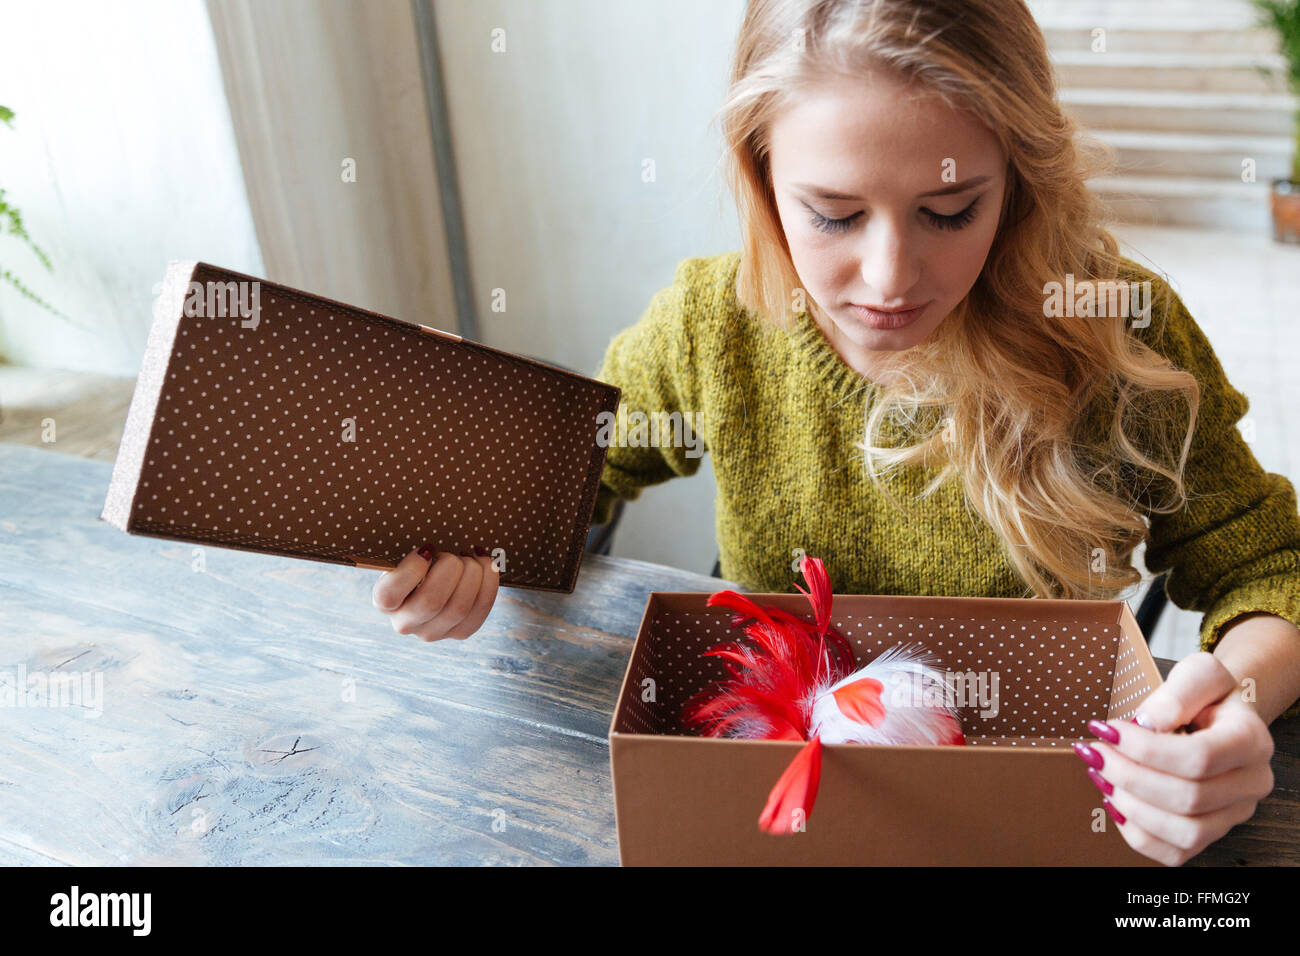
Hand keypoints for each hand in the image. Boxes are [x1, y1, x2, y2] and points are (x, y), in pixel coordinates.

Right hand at [371, 544, 499, 641]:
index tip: (427, 548)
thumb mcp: (407, 554)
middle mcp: (406, 623)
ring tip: (471, 556)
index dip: (412, 569)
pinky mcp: (460, 632)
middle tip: (454, 553)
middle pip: (431, 601)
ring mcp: (433, 632)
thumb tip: (433, 545)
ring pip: (459, 607)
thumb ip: (414, 551)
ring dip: (472, 573)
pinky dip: (489, 580)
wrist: (433, 578)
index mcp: (385, 602)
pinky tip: (485, 563)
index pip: (389, 595)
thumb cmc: (420, 561)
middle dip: (450, 568)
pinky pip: (480, 608)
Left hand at [1075, 651, 1274, 865]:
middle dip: (1128, 775)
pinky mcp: (1211, 833)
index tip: (1105, 728)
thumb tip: (1146, 725)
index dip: (1144, 749)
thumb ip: (1176, 694)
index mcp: (1250, 741)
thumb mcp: (1197, 675)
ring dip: (1130, 805)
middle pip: (1188, 798)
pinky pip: (1174, 853)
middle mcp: (1250, 784)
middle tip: (1094, 751)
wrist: (1218, 716)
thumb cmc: (1206, 696)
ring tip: (1100, 774)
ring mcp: (1233, 814)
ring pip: (1183, 832)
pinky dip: (1136, 832)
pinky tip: (1114, 800)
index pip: (1199, 758)